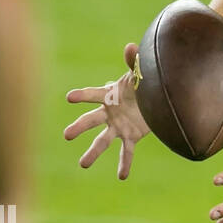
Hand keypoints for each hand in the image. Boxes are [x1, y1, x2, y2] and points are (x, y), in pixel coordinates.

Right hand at [64, 43, 150, 178]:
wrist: (156, 96)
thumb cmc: (143, 82)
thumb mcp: (139, 72)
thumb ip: (133, 61)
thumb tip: (130, 46)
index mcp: (109, 95)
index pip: (92, 95)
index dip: (82, 95)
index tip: (69, 97)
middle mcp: (109, 112)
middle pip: (90, 121)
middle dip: (78, 127)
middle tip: (66, 135)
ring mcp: (118, 126)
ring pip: (102, 141)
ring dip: (93, 152)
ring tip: (83, 164)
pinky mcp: (131, 136)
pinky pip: (126, 152)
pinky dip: (124, 163)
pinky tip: (122, 176)